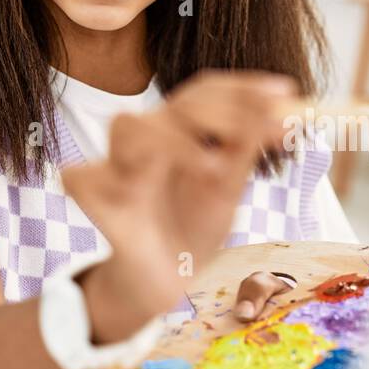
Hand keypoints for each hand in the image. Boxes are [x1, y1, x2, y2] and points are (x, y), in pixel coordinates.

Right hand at [61, 71, 296, 341]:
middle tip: (257, 131)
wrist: (167, 281)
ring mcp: (120, 166)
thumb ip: (247, 150)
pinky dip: (109, 179)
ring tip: (215, 168)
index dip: (244, 88)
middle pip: (176, 105)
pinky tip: (140, 193)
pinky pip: (82, 176)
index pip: (206, 92)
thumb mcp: (229, 187)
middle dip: (223, 112)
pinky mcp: (94, 198)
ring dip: (176, 140)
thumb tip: (283, 112)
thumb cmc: (192, 226)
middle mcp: (150, 139)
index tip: (286, 94)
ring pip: (129, 125)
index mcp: (182, 131)